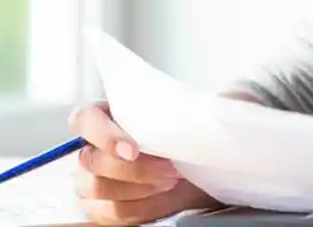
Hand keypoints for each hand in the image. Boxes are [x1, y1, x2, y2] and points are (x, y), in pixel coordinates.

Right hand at [69, 101, 219, 225]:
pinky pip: (109, 214)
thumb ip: (195, 105)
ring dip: (138, 190)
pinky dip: (138, 208)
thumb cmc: (189, 134)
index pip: (84, 120)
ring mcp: (91, 180)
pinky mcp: (100, 208)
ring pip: (97, 190)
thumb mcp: (195, 114)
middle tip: (172, 170)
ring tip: (171, 181)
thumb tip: (227, 97)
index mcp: (104, 116)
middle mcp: (91, 148)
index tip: (134, 149)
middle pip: (92, 161)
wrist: (200, 164)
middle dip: (135, 170)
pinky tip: (161, 198)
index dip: (104, 135)